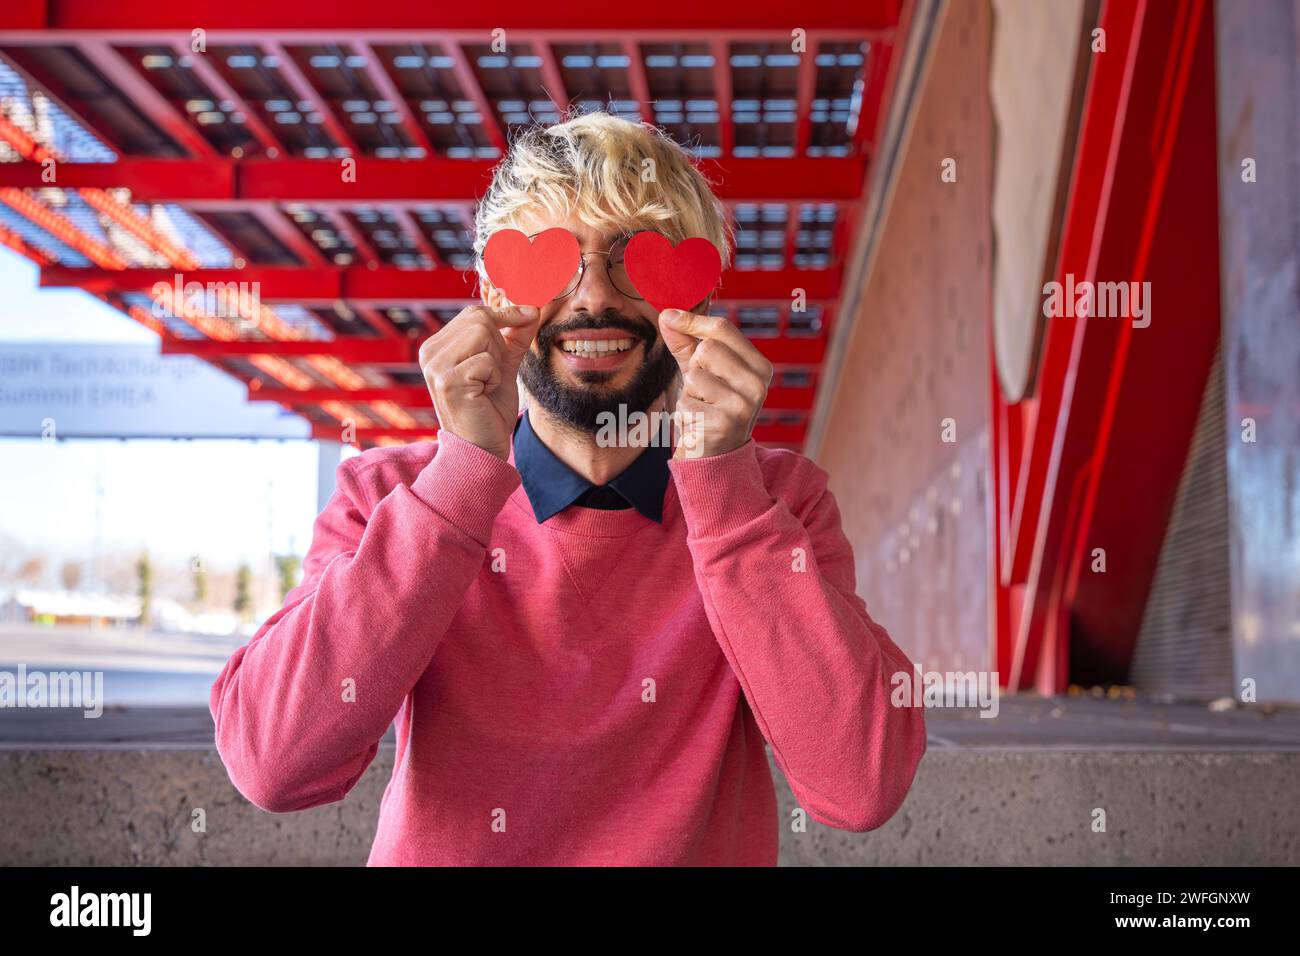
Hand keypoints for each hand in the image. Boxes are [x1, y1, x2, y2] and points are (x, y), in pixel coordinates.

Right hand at [419, 305, 540, 460]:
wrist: (482, 448)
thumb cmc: (489, 410)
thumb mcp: (503, 366)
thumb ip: (514, 337)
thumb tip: (532, 308)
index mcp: (437, 346)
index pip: (474, 312)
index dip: (506, 314)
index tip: (530, 315)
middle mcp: (429, 353)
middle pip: (480, 318)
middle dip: (499, 344)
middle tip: (494, 373)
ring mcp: (435, 366)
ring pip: (483, 334)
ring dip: (496, 361)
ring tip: (486, 385)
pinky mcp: (448, 381)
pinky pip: (487, 360)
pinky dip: (495, 377)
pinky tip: (483, 395)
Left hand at [659, 309, 773, 459]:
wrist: (716, 457)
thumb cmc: (708, 407)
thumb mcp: (701, 371)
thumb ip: (686, 343)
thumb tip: (667, 314)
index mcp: (760, 367)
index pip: (724, 330)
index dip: (692, 321)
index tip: (669, 316)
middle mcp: (758, 385)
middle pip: (707, 350)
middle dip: (694, 367)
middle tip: (702, 389)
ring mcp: (743, 406)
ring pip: (694, 376)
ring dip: (688, 393)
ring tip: (701, 407)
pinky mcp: (723, 424)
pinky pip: (686, 402)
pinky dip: (684, 412)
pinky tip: (698, 423)